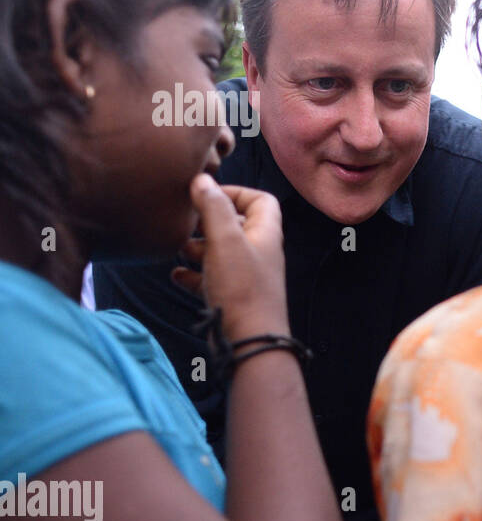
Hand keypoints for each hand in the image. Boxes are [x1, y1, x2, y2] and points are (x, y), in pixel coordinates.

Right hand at [171, 173, 288, 340]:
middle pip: (235, 225)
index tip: (207, 195)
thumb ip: (213, 208)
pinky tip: (176, 275)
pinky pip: (211, 279)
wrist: (250, 340)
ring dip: (197, 247)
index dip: (236, 192)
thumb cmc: (242, 288)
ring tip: (177, 246)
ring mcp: (246, 276)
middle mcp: (258, 252)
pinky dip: (194, 274)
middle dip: (208, 220)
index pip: (261, 200)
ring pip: (220, 252)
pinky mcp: (232, 297)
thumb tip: (202, 180)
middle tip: (184, 221)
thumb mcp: (225, 240)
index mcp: (265, 234)